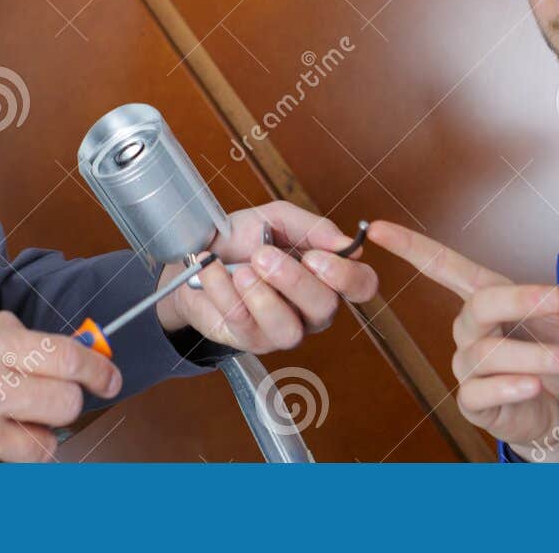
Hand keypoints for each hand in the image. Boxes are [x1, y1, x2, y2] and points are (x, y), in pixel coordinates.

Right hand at [0, 310, 120, 461]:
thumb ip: (1, 330)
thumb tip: (47, 343)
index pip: (66, 356)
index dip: (97, 370)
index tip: (108, 378)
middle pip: (65, 403)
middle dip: (64, 408)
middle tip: (49, 407)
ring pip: (45, 445)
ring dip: (34, 442)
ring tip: (3, 432)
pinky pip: (11, 472)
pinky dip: (3, 466)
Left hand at [155, 201, 377, 351]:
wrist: (197, 253)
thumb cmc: (243, 239)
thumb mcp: (277, 218)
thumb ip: (312, 227)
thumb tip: (348, 243)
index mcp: (326, 277)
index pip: (361, 286)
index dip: (347, 276)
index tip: (315, 257)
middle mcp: (310, 310)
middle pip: (325, 308)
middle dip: (295, 281)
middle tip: (264, 255)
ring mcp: (281, 329)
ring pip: (289, 331)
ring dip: (262, 296)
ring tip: (241, 270)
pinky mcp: (248, 340)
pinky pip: (243, 322)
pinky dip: (224, 290)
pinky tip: (215, 270)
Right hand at [367, 220, 558, 461]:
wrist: (558, 411)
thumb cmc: (557, 352)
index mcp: (487, 298)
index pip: (442, 266)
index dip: (410, 247)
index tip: (376, 228)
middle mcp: (470, 329)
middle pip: (480, 305)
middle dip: (522, 300)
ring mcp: (468, 366)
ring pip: (492, 353)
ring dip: (540, 355)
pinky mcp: (474, 401)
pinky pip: (481, 392)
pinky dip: (510, 388)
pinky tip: (534, 386)